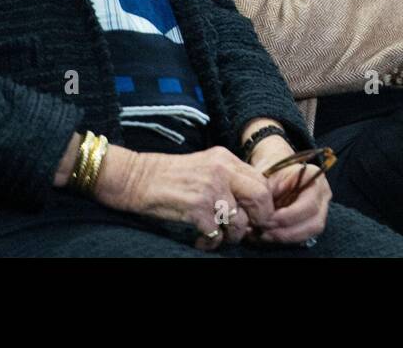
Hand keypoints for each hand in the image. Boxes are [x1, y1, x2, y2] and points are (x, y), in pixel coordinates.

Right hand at [93, 145, 274, 250]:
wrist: (138, 178)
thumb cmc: (171, 175)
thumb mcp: (206, 166)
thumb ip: (229, 178)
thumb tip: (252, 203)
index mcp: (227, 159)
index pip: (262, 182)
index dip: (264, 204)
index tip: (257, 217)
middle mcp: (222, 171)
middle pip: (260, 198)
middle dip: (258, 220)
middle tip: (247, 230)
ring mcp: (210, 188)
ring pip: (240, 221)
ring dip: (233, 236)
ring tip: (219, 237)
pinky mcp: (196, 207)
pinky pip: (218, 234)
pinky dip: (212, 243)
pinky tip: (202, 241)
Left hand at [244, 134, 330, 244]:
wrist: (273, 174)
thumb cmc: (270, 173)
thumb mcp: (266, 177)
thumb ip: (266, 194)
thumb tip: (263, 216)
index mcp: (314, 176)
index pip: (309, 204)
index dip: (288, 217)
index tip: (267, 220)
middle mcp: (323, 193)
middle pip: (314, 222)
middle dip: (286, 231)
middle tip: (263, 230)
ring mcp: (321, 209)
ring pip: (310, 232)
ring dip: (286, 237)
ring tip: (264, 234)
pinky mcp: (313, 221)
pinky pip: (304, 236)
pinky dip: (286, 238)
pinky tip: (269, 235)